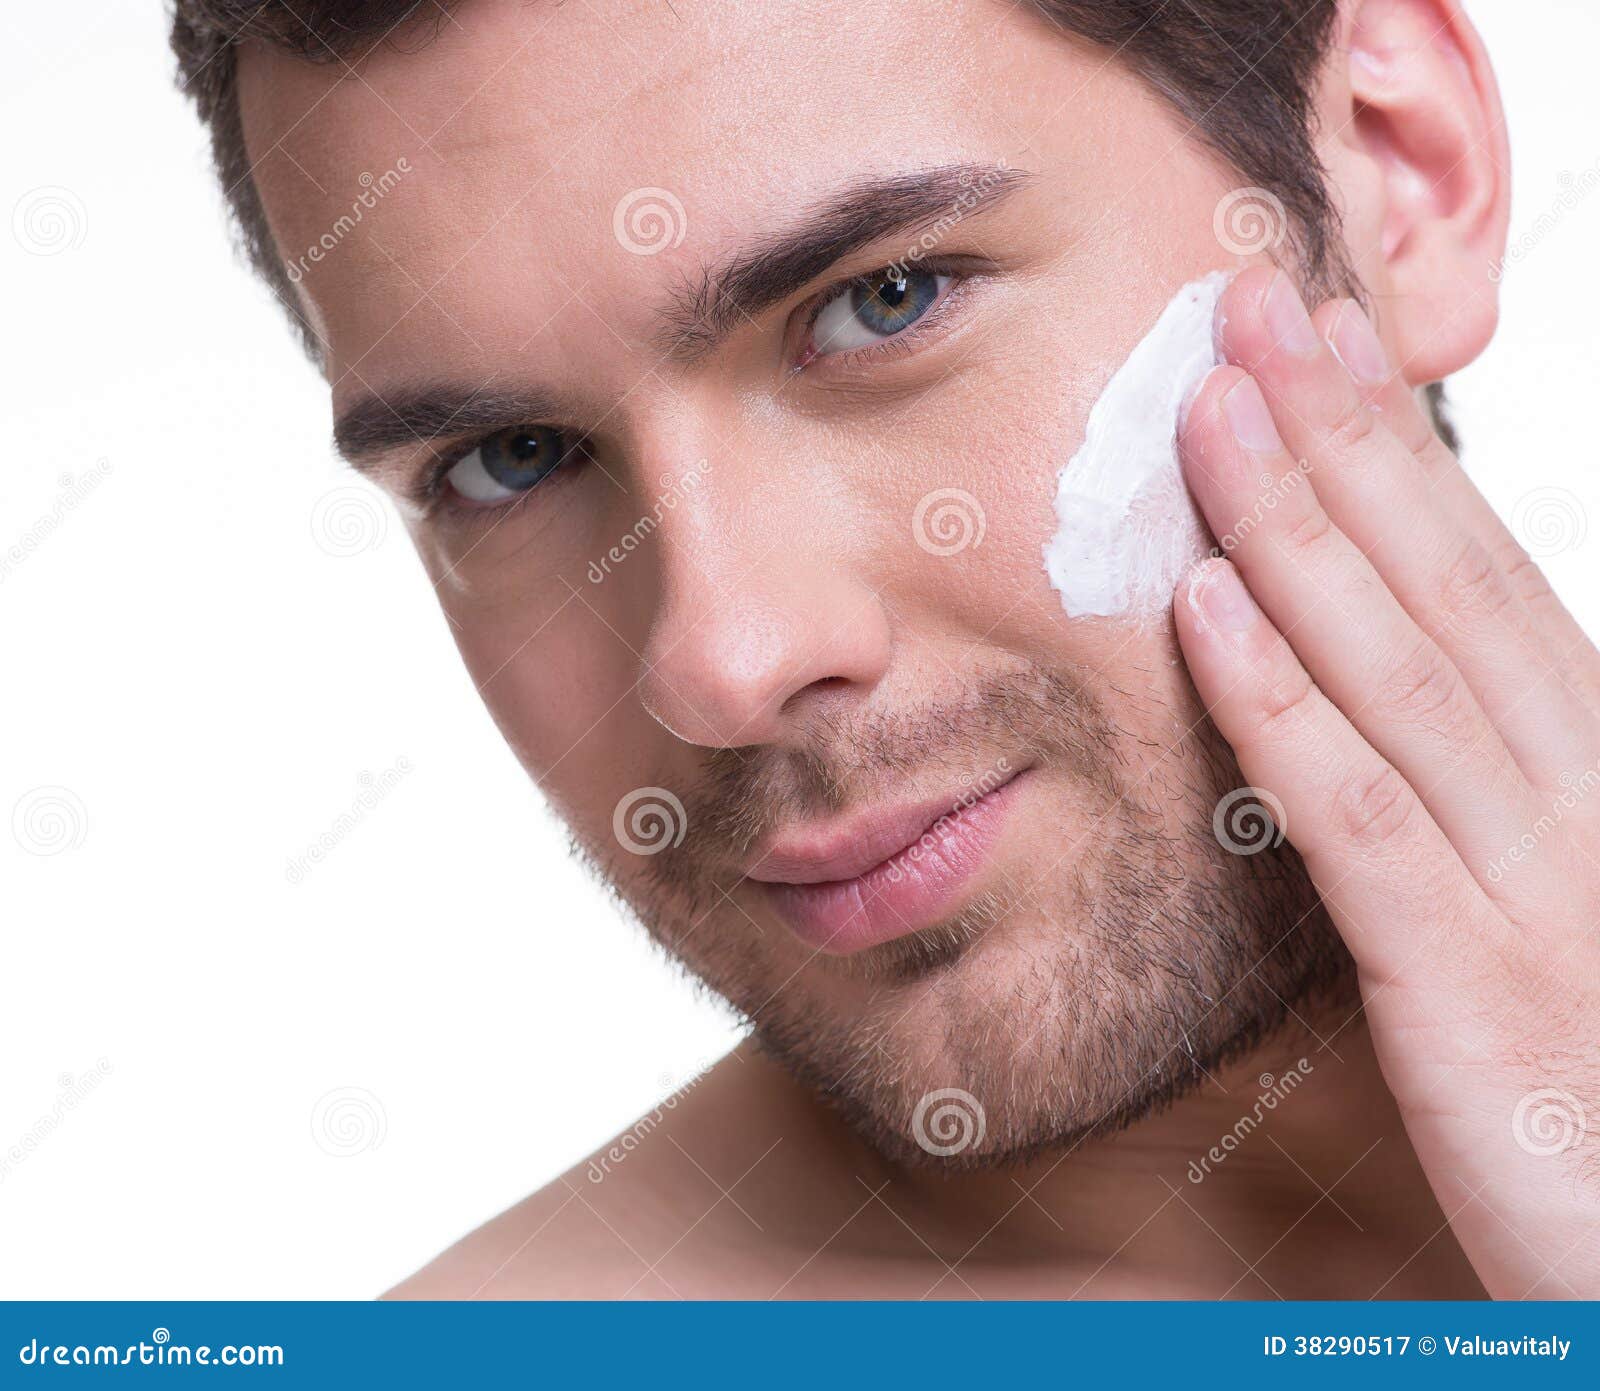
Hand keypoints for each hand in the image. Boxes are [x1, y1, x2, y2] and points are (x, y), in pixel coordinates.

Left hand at [1174, 266, 1599, 1298]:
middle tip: (1251, 307)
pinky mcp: (1477, 992)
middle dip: (1341, 437)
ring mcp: (1537, 888)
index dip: (1394, 457)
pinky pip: (1361, 824)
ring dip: (1296, 530)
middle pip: (1442, 586)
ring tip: (1211, 410)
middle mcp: (1579, 798)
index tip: (1320, 345)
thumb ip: (1461, 803)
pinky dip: (1283, 709)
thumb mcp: (1541, 916)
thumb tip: (1364, 694)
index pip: (1479, 581)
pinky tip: (1208, 614)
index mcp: (1590, 774)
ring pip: (1398, 671)